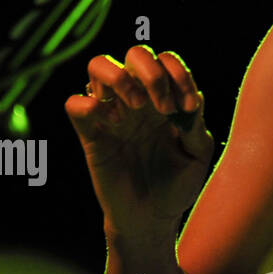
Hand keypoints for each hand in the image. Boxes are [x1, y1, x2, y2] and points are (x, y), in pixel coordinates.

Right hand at [64, 45, 213, 239]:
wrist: (153, 219)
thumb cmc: (178, 185)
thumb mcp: (197, 152)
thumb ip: (195, 123)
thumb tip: (191, 98)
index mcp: (165, 99)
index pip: (167, 61)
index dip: (179, 74)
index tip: (188, 108)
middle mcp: (138, 100)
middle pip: (135, 53)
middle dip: (151, 72)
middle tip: (162, 108)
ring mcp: (112, 114)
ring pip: (99, 66)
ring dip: (120, 78)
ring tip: (135, 107)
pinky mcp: (91, 135)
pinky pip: (75, 104)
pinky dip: (86, 103)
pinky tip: (109, 120)